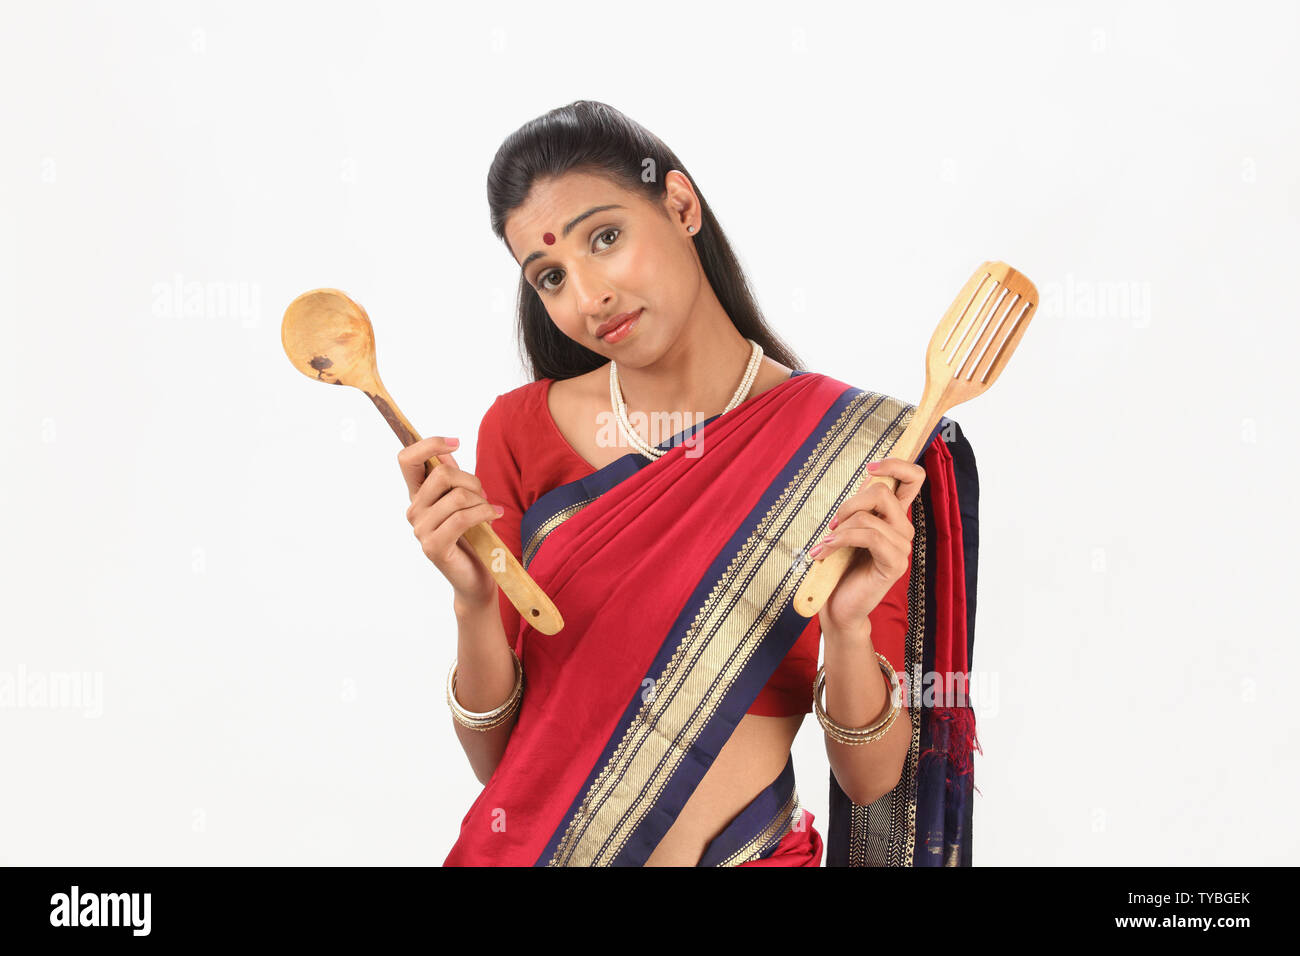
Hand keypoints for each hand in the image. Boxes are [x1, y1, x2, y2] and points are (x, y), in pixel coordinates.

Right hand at [398, 436, 502, 609]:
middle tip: (483, 495)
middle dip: (471, 480)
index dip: (429, 444)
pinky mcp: (433, 546)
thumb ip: (452, 478)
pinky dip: (484, 512)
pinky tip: (495, 515)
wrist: (477, 576)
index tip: (456, 444)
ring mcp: (421, 530)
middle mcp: (414, 511)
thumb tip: (443, 453)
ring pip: (456, 496)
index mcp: (418, 496)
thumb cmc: (474, 537)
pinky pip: (462, 517)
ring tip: (490, 510)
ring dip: (481, 501)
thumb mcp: (465, 501)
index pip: (407, 459)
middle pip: (441, 474)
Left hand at [812, 457, 925, 636]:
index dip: (896, 464)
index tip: (870, 468)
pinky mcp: (894, 564)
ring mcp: (902, 547)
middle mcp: (903, 529)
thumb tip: (863, 481)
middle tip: (833, 524)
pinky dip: (840, 541)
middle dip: (850, 502)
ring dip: (840, 528)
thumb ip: (858, 507)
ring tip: (824, 545)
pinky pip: (868, 536)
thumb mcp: (847, 530)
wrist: (838, 607)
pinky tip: (824, 552)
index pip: (914, 478)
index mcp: (894, 517)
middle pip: (883, 491)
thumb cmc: (840, 568)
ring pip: (869, 516)